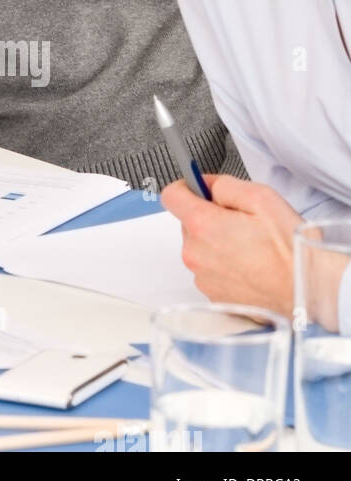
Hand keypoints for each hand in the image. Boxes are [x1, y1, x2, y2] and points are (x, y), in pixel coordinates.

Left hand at [161, 174, 301, 315]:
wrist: (309, 293)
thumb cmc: (291, 249)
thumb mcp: (261, 198)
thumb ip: (224, 185)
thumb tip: (206, 184)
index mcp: (202, 225)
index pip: (171, 195)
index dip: (187, 187)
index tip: (200, 188)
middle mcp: (195, 253)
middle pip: (189, 223)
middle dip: (210, 218)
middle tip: (243, 224)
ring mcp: (203, 278)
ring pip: (201, 248)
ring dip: (218, 244)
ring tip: (252, 249)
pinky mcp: (213, 296)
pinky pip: (211, 271)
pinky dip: (225, 267)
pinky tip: (251, 268)